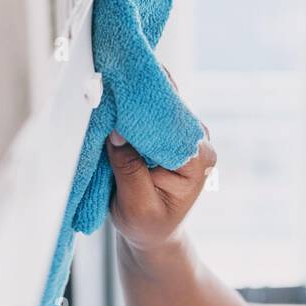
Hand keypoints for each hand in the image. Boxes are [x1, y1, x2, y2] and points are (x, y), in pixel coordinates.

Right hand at [106, 69, 216, 254]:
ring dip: (133, 93)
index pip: (172, 123)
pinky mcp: (167, 133)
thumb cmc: (148, 227)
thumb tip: (117, 131)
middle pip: (167, 106)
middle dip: (139, 93)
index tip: (121, 86)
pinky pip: (150, 111)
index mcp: (197, 161)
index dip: (146, 104)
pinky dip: (131, 103)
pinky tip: (113, 90)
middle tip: (109, 70)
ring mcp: (184, 135)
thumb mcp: (137, 205)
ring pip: (158, 104)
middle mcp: (196, 143)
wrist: (152, 235)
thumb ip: (129, 169)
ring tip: (108, 75)